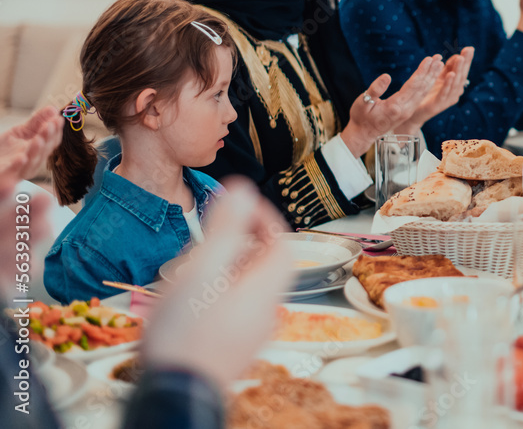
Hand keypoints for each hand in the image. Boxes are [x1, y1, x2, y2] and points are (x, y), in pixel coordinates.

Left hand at [0, 106, 61, 200]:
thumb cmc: (5, 150)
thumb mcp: (21, 131)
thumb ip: (37, 121)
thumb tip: (53, 109)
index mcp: (39, 150)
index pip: (53, 141)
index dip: (56, 131)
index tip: (58, 119)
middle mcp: (34, 161)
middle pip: (45, 150)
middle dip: (48, 137)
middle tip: (49, 125)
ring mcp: (21, 170)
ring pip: (33, 162)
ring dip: (37, 150)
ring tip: (38, 139)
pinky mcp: (8, 176)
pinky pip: (15, 172)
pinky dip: (19, 166)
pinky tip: (22, 158)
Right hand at [141, 178, 294, 388]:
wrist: (175, 395)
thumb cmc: (184, 336)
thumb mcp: (202, 271)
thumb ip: (225, 229)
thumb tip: (243, 191)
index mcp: (265, 288)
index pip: (282, 242)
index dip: (264, 218)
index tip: (240, 205)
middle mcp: (266, 310)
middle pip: (269, 264)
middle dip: (245, 240)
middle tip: (217, 230)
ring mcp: (251, 332)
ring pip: (252, 286)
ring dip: (230, 266)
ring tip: (198, 261)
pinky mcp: (234, 347)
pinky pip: (238, 307)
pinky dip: (222, 290)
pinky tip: (194, 296)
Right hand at [340, 56, 443, 155]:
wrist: (363, 135)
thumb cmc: (361, 117)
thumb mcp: (363, 102)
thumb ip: (375, 90)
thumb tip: (386, 76)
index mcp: (395, 106)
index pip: (412, 86)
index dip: (421, 71)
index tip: (428, 59)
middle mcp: (405, 110)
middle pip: (422, 88)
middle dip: (431, 73)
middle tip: (439, 59)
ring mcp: (408, 112)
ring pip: (423, 93)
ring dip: (431, 78)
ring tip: (438, 65)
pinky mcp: (407, 112)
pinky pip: (420, 96)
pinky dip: (427, 85)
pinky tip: (430, 77)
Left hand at [396, 47, 474, 133]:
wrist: (414, 112)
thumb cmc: (427, 93)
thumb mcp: (437, 77)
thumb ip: (447, 67)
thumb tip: (458, 56)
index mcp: (454, 84)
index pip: (462, 70)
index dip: (466, 60)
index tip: (470, 48)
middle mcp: (454, 92)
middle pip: (461, 76)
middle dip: (464, 63)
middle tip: (468, 51)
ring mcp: (448, 99)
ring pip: (455, 84)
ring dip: (458, 70)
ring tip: (461, 59)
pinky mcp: (439, 105)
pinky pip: (444, 93)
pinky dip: (448, 84)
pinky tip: (450, 74)